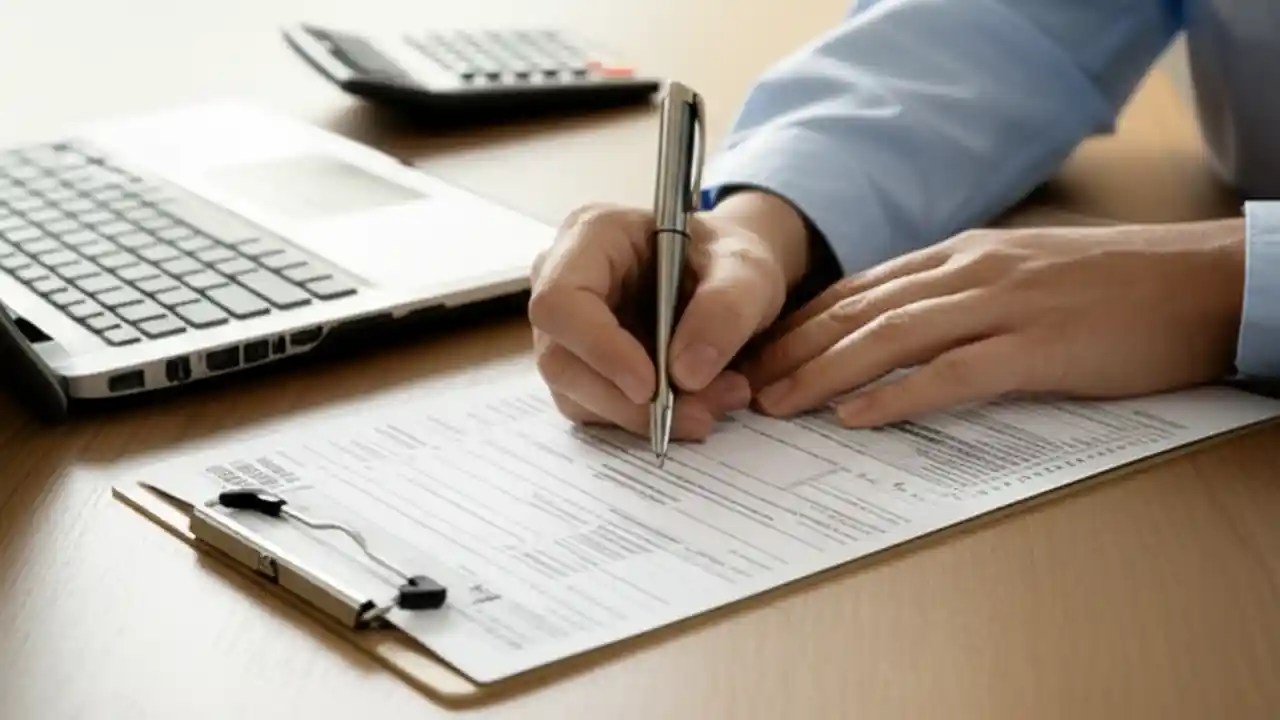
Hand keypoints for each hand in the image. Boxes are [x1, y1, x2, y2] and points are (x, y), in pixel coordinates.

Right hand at [529, 191, 810, 438]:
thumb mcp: (746, 270)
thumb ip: (724, 310)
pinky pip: (597, 408)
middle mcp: (563, 281)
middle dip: (627, 400)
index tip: (650, 385)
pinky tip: (693, 407)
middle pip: (560, 358)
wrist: (729, 277)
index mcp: (592, 236)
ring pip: (576, 394)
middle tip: (700, 413)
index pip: (560, 299)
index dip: (597, 348)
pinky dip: (644, 420)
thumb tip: (685, 375)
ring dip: (642, 416)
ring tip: (711, 407)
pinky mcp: (583, 367)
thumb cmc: (728, 258)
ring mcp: (568, 329)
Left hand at [746, 220, 1245, 426]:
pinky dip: (896, 394)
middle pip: (860, 309)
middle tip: (749, 383)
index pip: (863, 287)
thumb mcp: (1021, 273)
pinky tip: (855, 415)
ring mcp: (1003, 307)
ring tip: (780, 402)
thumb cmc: (1113, 286)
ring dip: (825, 370)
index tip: (763, 351)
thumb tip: (905, 323)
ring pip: (891, 336)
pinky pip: (951, 374)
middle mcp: (971, 272)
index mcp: (964, 255)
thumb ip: (962, 292)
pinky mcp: (1037, 349)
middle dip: (795, 347)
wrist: (1199, 283)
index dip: (805, 320)